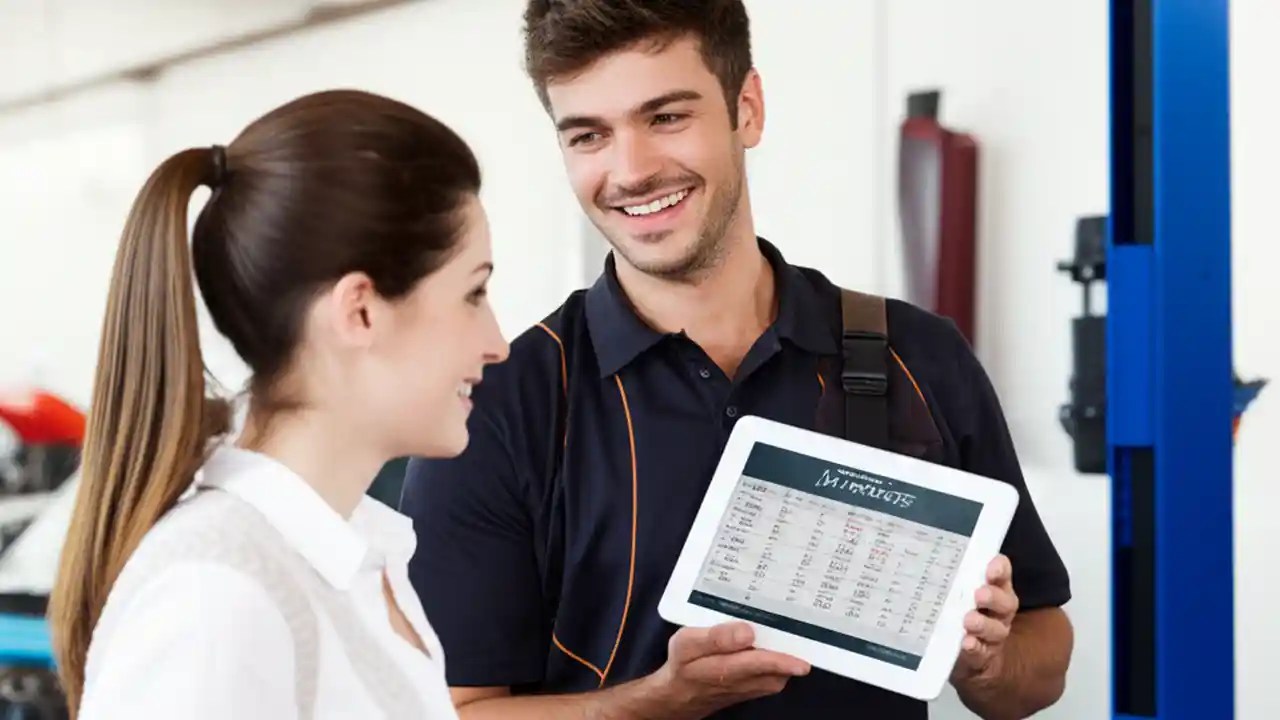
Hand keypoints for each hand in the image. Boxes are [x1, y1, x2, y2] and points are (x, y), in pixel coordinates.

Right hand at [647, 622, 809, 719]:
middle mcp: (741, 682)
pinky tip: (776, 646)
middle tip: (803, 632)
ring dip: (786, 661)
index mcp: (723, 669)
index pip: (758, 665)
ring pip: (775, 678)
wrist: (677, 695)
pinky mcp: (751, 690)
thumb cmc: (682, 664)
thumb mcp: (686, 644)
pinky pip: (770, 679)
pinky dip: (778, 665)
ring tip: (792, 635)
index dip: (781, 661)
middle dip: (790, 657)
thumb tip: (747, 632)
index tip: (802, 660)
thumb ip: (715, 638)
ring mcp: (748, 689)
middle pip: (774, 674)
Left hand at [951, 555, 1018, 683]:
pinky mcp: (983, 658)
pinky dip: (975, 648)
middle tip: (980, 594)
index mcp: (995, 591)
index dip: (1000, 570)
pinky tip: (967, 643)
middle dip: (994, 597)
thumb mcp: (955, 593)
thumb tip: (926, 554)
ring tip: (969, 620)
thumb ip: (951, 577)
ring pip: (996, 630)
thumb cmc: (957, 614)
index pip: (1002, 576)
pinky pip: (982, 653)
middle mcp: (999, 613)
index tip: (991, 568)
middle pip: (1006, 603)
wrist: (965, 659)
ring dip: (983, 624)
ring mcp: (993, 636)